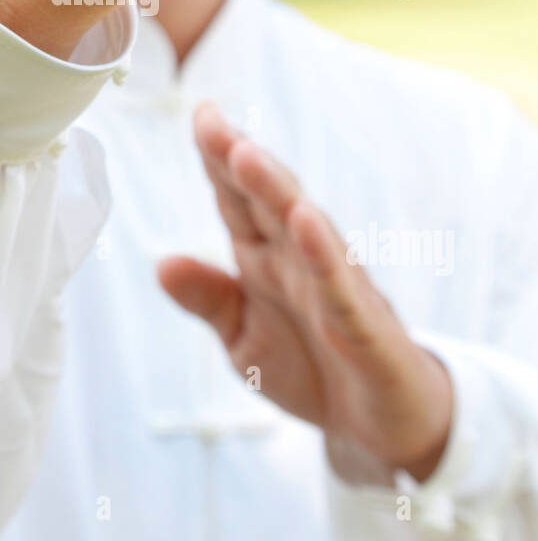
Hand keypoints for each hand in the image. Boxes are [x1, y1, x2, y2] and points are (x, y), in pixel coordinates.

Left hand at [159, 105, 453, 482]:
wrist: (379, 426)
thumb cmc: (312, 368)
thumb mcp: (243, 340)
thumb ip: (208, 300)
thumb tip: (160, 263)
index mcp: (265, 258)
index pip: (237, 200)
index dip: (217, 160)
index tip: (200, 114)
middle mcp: (299, 259)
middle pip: (267, 200)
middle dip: (239, 158)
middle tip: (211, 122)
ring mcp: (335, 286)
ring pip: (303, 228)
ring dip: (276, 190)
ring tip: (245, 154)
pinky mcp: (364, 325)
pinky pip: (340, 286)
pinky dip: (323, 254)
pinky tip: (306, 222)